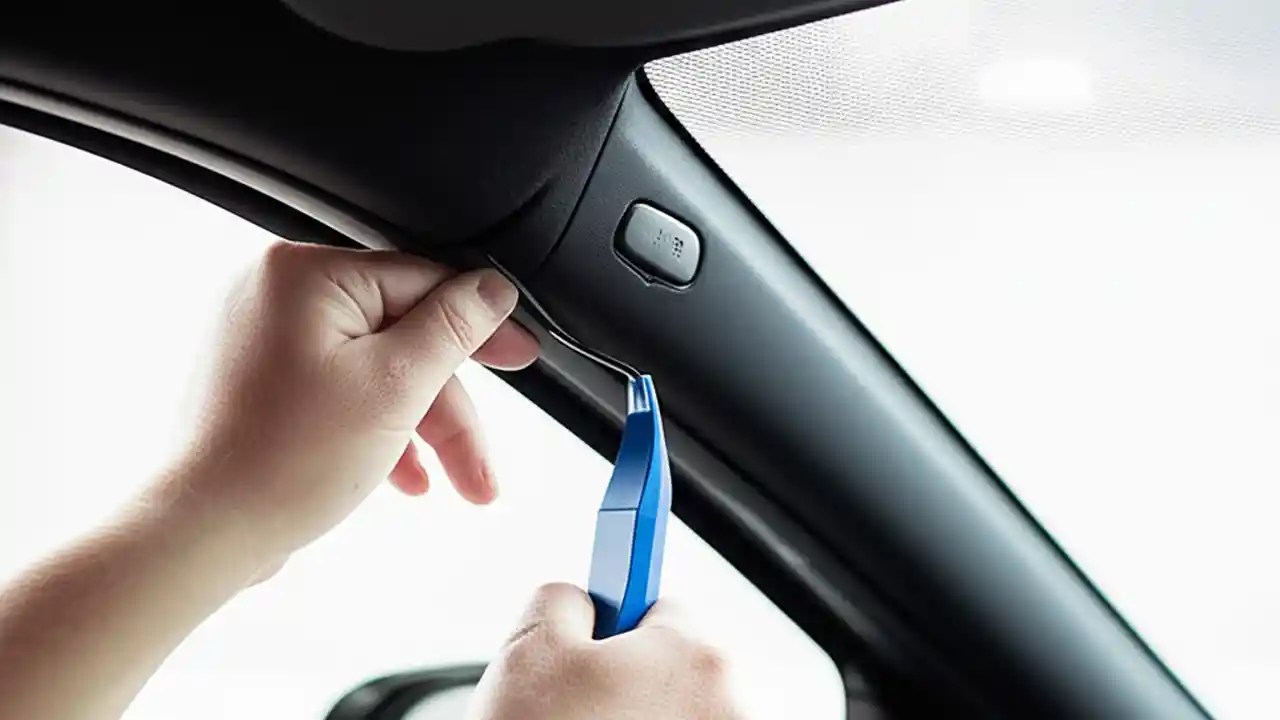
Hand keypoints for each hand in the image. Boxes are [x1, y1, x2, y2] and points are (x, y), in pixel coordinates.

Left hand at [164, 241, 536, 575]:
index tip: (520, 353)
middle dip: (450, 408)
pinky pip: (343, 388)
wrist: (202, 536)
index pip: (422, 281)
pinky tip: (404, 476)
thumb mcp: (395, 385)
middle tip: (483, 461)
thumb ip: (452, 329)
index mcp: (305, 275)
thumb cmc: (281, 463)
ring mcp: (266, 339)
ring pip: (377, 370)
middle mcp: (279, 295)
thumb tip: (492, 288)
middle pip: (403, 335)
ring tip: (455, 486)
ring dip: (422, 428)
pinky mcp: (263, 381)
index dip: (480, 326)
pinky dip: (380, 429)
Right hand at [470, 584, 742, 719]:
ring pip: (686, 714)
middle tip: (581, 717)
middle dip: (634, 683)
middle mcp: (739, 703)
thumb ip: (561, 599)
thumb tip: (580, 599)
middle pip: (679, 667)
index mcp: (697, 652)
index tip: (643, 569)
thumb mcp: (527, 655)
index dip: (629, 611)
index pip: (663, 605)